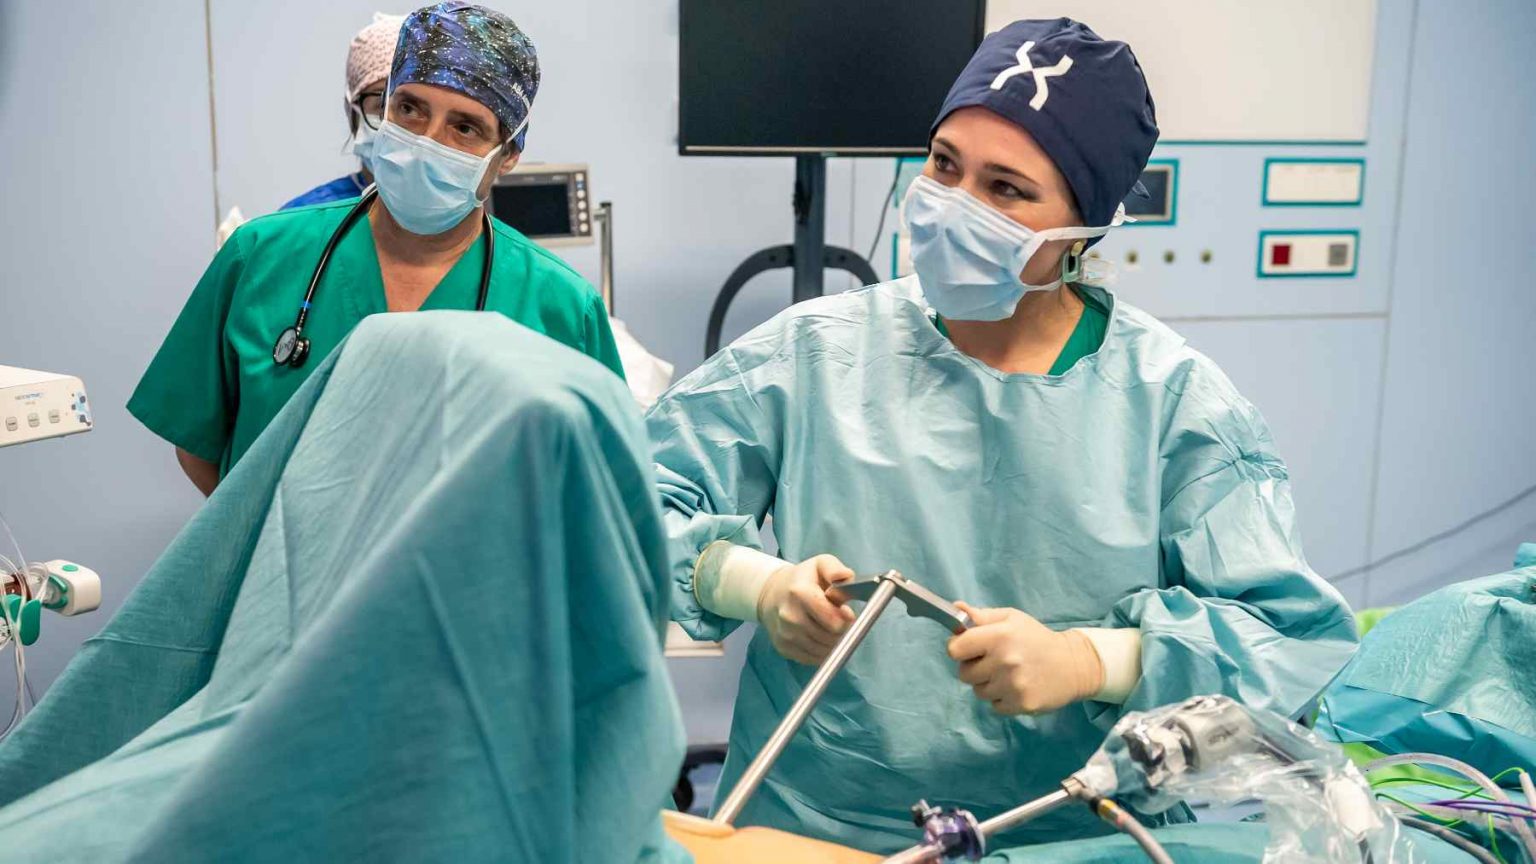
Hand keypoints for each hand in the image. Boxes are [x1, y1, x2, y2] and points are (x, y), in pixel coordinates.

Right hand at [757, 554, 856, 665]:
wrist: (772, 594)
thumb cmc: (803, 579)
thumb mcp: (820, 564)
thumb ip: (836, 569)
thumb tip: (847, 577)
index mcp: (799, 593)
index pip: (832, 620)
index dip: (846, 619)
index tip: (846, 612)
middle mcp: (789, 616)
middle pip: (830, 637)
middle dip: (841, 630)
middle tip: (839, 620)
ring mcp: (785, 635)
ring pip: (824, 651)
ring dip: (834, 642)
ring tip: (830, 627)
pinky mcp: (784, 648)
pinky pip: (814, 659)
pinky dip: (823, 652)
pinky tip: (821, 637)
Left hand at [946, 603, 1103, 714]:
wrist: (1072, 665)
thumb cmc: (1036, 638)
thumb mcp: (1011, 619)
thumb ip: (981, 616)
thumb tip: (956, 608)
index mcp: (999, 636)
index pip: (955, 650)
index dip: (959, 648)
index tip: (970, 649)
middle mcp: (1005, 661)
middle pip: (963, 674)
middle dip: (974, 668)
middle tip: (993, 662)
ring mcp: (1013, 685)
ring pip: (978, 692)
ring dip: (988, 685)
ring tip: (1007, 674)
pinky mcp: (1022, 705)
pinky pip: (994, 706)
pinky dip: (1002, 699)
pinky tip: (1016, 687)